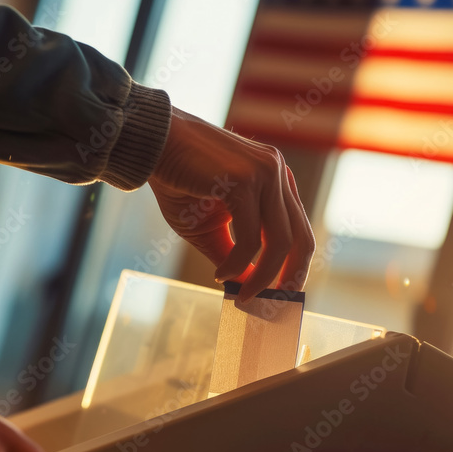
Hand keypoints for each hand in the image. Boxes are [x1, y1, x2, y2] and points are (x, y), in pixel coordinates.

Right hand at [148, 107, 315, 301]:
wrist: (152, 146)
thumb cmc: (177, 182)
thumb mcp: (209, 226)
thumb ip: (233, 252)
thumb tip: (249, 287)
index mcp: (276, 179)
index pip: (299, 229)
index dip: (294, 266)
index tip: (280, 294)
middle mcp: (277, 173)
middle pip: (301, 238)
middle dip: (289, 278)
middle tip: (273, 305)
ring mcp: (265, 174)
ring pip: (279, 242)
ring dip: (262, 277)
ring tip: (244, 296)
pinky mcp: (245, 180)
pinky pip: (250, 237)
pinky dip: (237, 264)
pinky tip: (220, 275)